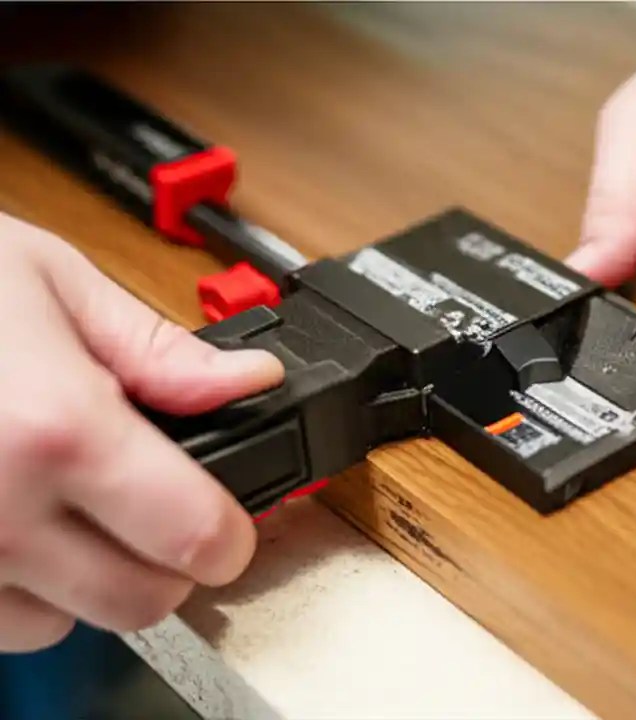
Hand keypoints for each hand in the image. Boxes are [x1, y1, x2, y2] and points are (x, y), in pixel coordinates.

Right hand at [0, 213, 282, 651]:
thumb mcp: (45, 278)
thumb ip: (156, 349)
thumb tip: (246, 383)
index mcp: (54, 431)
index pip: (195, 539)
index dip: (228, 533)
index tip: (227, 521)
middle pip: (140, 603)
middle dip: (165, 563)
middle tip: (154, 511)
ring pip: (61, 624)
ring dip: (80, 579)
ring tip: (57, 500)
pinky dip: (10, 589)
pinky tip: (1, 519)